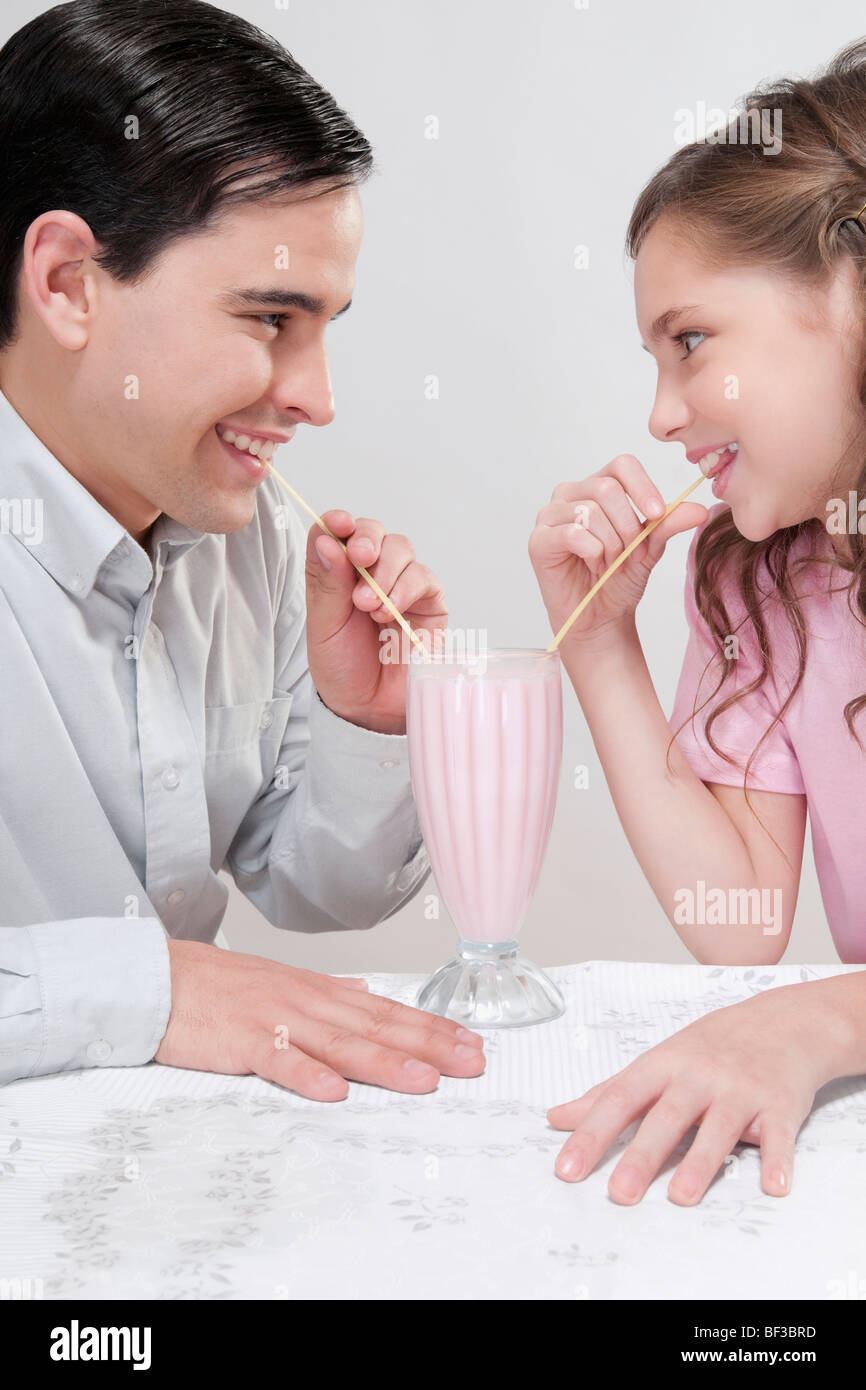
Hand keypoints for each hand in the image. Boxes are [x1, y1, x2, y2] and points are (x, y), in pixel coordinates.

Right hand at [154, 939, 484, 1097]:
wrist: (158, 978)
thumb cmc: (217, 986)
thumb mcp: (280, 981)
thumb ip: (326, 991)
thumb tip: (365, 990)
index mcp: (317, 992)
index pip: (385, 1010)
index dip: (429, 1027)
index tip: (469, 1042)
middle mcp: (306, 1002)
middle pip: (375, 1026)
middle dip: (428, 1045)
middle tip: (471, 1062)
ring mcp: (275, 1019)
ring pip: (340, 1043)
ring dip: (385, 1062)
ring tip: (425, 1080)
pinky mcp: (241, 1040)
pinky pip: (278, 1060)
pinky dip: (306, 1075)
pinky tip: (334, 1093)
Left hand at [305, 510, 447, 733]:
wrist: (369, 708)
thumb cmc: (343, 668)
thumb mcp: (323, 626)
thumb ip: (326, 582)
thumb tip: (328, 539)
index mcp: (338, 572)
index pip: (340, 532)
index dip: (339, 522)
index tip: (338, 523)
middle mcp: (371, 573)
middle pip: (374, 532)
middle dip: (367, 539)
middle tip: (360, 558)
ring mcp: (402, 584)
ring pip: (401, 548)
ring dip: (385, 572)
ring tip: (368, 606)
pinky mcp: (428, 601)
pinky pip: (423, 577)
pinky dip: (406, 588)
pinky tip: (389, 612)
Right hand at [529, 455, 707, 652]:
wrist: (601, 619)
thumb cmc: (619, 581)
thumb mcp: (650, 549)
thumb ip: (668, 525)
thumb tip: (700, 509)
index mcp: (597, 487)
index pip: (622, 465)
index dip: (643, 487)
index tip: (658, 515)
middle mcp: (570, 494)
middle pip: (607, 489)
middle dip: (628, 527)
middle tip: (633, 556)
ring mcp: (550, 516)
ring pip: (590, 511)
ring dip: (611, 545)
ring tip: (611, 565)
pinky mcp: (539, 541)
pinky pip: (572, 533)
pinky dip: (592, 553)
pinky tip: (594, 567)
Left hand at [548, 980, 849, 1204]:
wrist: (782, 1022)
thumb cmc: (711, 1046)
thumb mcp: (657, 1061)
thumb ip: (608, 1093)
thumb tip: (556, 1118)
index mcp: (662, 1065)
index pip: (620, 1099)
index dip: (592, 1134)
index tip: (568, 1169)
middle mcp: (699, 1076)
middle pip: (667, 1116)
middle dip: (642, 1155)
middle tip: (619, 1194)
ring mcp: (741, 1090)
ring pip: (718, 1128)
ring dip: (701, 1162)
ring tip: (680, 1197)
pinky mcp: (780, 1105)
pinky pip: (780, 1134)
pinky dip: (779, 1159)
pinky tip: (774, 1184)